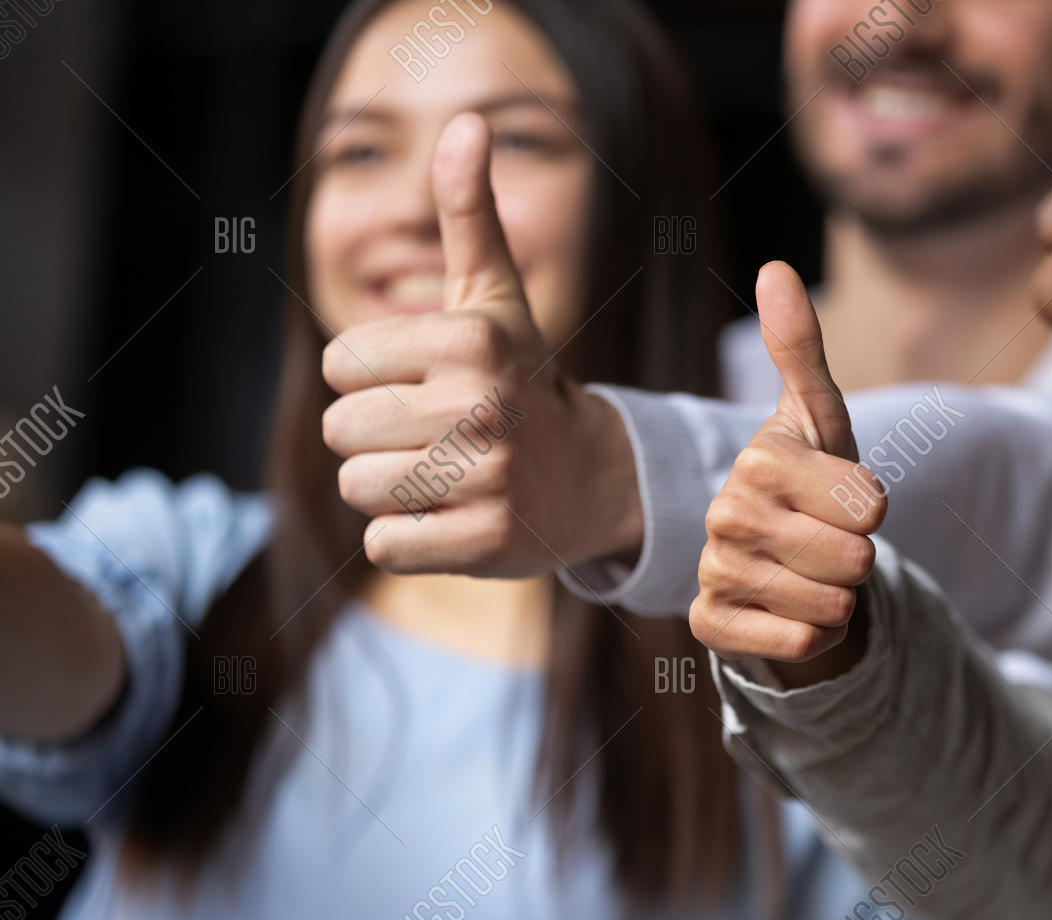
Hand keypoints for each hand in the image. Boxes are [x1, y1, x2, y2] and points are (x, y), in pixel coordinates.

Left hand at [321, 112, 639, 577]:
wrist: (591, 477)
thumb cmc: (522, 380)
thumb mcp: (496, 298)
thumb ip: (468, 214)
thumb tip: (466, 120)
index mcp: (470, 343)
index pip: (338, 366)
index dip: (370, 379)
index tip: (428, 385)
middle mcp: (482, 408)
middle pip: (341, 430)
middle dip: (375, 438)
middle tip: (435, 437)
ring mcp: (487, 480)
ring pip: (359, 489)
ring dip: (390, 489)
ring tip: (444, 477)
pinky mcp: (485, 543)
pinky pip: (386, 546)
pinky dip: (408, 539)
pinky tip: (454, 518)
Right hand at [689, 263, 881, 683]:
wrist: (776, 557)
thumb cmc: (810, 479)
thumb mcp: (820, 417)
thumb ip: (801, 348)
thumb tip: (774, 267)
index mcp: (760, 459)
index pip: (870, 505)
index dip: (873, 509)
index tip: (846, 498)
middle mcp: (726, 514)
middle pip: (852, 559)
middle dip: (858, 559)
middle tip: (831, 542)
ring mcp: (715, 571)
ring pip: (829, 606)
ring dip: (838, 599)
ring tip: (812, 573)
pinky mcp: (710, 624)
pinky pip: (796, 645)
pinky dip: (811, 637)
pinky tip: (792, 611)